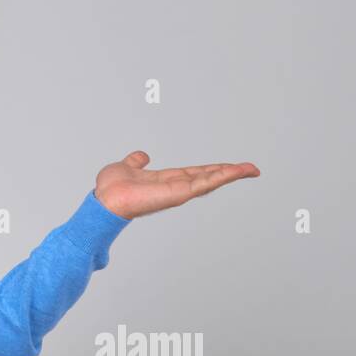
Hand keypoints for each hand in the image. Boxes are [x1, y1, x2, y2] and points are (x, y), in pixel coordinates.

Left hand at [94, 151, 259, 220]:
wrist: (104, 199)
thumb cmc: (112, 189)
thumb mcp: (127, 167)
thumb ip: (136, 162)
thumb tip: (142, 156)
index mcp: (167, 180)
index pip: (196, 173)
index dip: (213, 169)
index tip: (231, 166)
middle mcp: (175, 187)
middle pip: (208, 177)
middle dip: (229, 173)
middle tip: (251, 169)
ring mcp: (178, 192)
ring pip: (210, 181)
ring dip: (231, 175)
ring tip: (250, 169)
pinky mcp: (178, 194)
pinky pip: (203, 184)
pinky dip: (220, 177)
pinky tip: (234, 172)